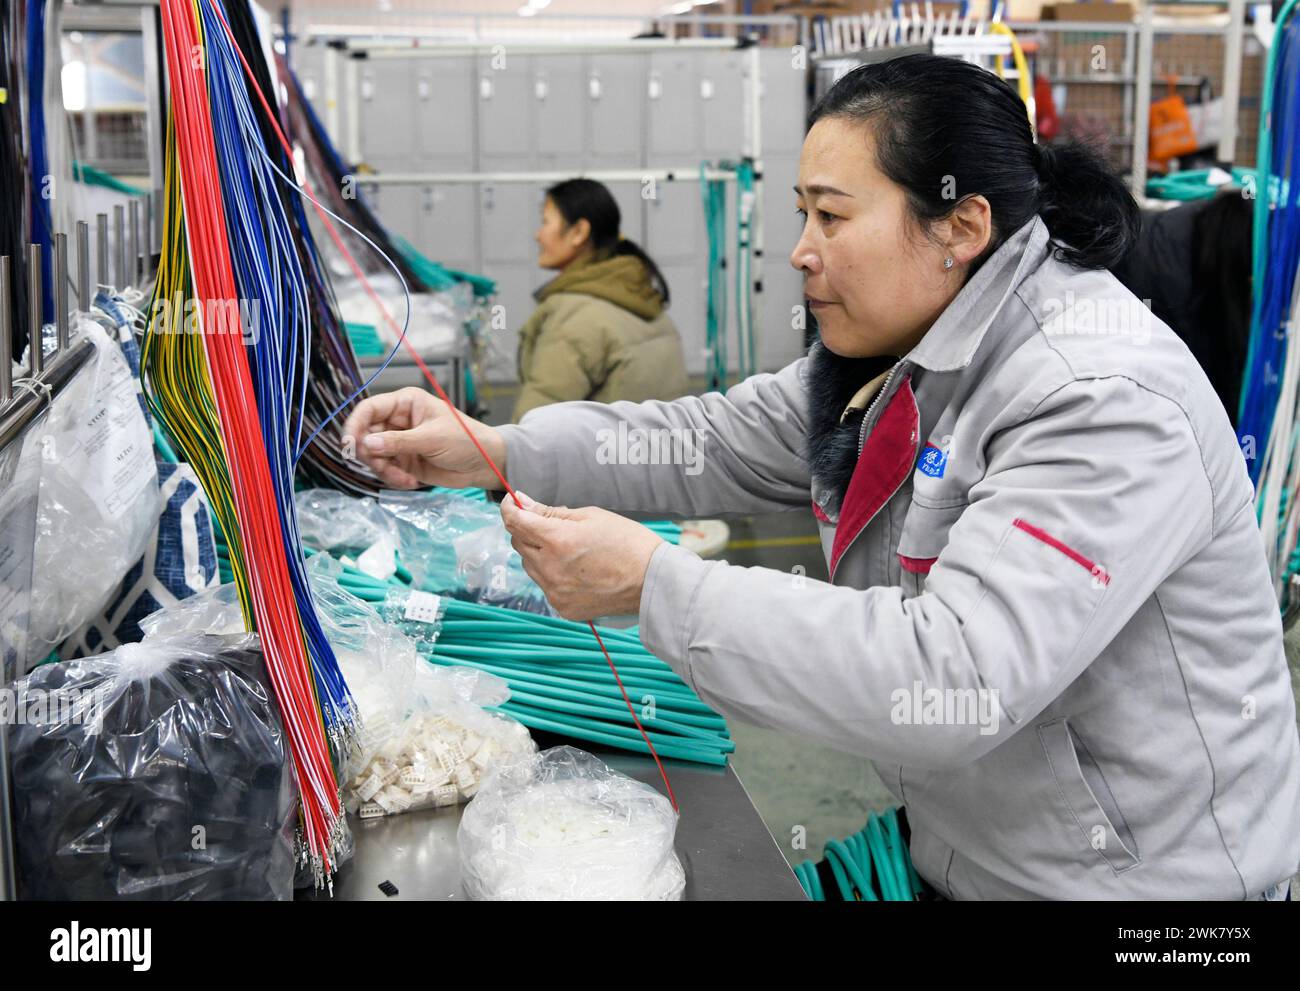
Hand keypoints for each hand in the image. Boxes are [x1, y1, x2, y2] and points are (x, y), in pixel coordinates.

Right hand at [342, 387, 506, 490]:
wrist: (484, 465)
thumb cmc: (466, 440)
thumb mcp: (432, 438)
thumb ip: (398, 442)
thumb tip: (366, 444)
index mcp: (405, 403)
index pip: (369, 408)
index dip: (355, 424)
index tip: (348, 443)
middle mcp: (398, 421)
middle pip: (365, 434)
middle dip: (370, 454)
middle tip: (381, 466)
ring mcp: (399, 442)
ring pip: (373, 456)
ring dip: (383, 470)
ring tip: (403, 478)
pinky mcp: (403, 462)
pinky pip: (385, 470)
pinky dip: (393, 478)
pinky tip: (410, 482)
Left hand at [500, 492, 664, 620]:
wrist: (653, 582)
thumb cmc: (627, 542)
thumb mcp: (590, 516)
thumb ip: (550, 512)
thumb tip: (522, 503)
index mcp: (557, 540)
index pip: (515, 521)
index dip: (510, 507)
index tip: (513, 501)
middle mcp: (550, 568)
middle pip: (519, 543)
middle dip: (527, 529)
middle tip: (549, 524)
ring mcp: (555, 592)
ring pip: (530, 565)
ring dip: (539, 553)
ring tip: (570, 549)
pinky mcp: (563, 607)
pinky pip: (545, 586)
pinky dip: (552, 574)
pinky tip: (577, 570)